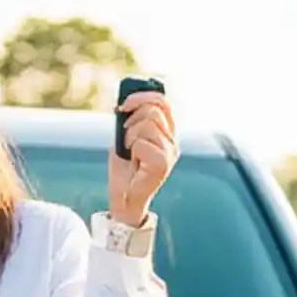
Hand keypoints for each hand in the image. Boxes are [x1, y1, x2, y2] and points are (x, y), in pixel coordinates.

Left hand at [108, 91, 178, 225]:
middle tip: (124, 135)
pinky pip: (141, 143)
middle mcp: (172, 142)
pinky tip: (132, 162)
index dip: (143, 96)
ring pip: (147, 125)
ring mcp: (170, 153)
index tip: (123, 104)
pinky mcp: (163, 163)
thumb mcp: (125, 139)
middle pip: (153, 111)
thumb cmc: (125, 170)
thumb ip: (131, 121)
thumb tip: (125, 102)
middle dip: (132, 119)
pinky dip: (131, 150)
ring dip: (130, 136)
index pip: (163, 103)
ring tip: (129, 152)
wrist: (124, 199)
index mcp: (166, 133)